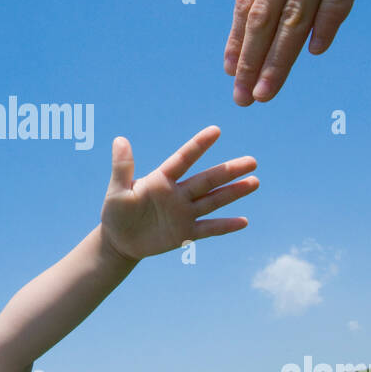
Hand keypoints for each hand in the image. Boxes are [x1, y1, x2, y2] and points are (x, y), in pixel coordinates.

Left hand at [100, 125, 257, 262]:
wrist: (119, 241)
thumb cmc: (116, 212)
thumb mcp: (117, 190)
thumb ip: (122, 167)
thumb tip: (120, 139)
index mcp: (161, 179)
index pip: (184, 159)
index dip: (199, 146)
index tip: (216, 130)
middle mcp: (178, 194)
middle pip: (207, 180)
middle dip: (229, 171)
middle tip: (252, 161)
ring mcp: (184, 213)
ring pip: (213, 200)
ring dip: (233, 193)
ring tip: (254, 182)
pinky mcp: (185, 233)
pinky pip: (209, 229)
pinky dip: (225, 226)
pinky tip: (244, 222)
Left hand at [224, 0, 370, 103]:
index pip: (250, 0)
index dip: (239, 39)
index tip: (230, 71)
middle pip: (265, 15)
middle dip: (250, 60)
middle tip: (242, 97)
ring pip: (295, 14)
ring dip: (279, 57)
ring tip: (267, 90)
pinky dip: (326, 25)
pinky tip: (314, 52)